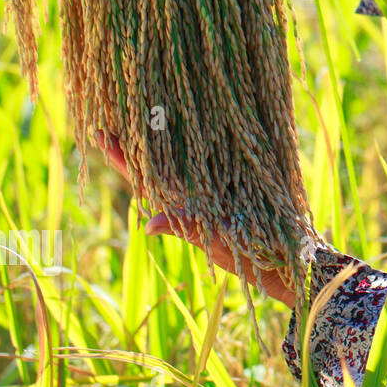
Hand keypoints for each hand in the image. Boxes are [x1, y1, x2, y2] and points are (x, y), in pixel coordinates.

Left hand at [98, 132, 297, 306]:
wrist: (287, 261)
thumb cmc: (251, 252)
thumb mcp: (217, 240)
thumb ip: (185, 226)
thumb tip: (146, 224)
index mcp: (183, 205)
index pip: (143, 179)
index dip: (121, 158)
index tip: (100, 134)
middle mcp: (191, 199)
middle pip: (151, 171)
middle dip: (128, 148)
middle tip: (104, 126)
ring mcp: (208, 197)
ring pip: (171, 170)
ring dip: (152, 151)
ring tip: (137, 126)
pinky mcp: (229, 195)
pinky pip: (200, 170)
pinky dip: (186, 155)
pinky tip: (182, 141)